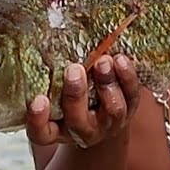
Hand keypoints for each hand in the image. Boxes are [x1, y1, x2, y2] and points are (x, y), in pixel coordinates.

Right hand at [26, 54, 141, 148]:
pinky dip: (127, 77)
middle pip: (77, 120)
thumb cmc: (68, 97)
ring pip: (112, 111)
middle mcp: (81, 130)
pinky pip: (132, 96)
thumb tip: (40, 36)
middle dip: (76, 95)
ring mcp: (108, 123)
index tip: (38, 99)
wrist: (101, 113)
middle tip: (73, 70)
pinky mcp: (129, 109)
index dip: (38, 119)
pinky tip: (120, 59)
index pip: (41, 132)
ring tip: (102, 61)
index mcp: (55, 129)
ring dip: (107, 84)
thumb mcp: (52, 91)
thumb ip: (47, 75)